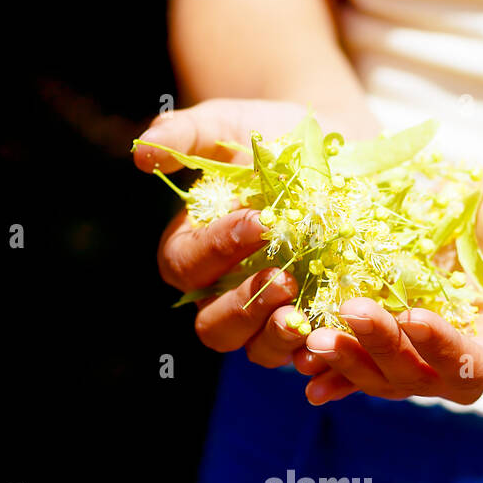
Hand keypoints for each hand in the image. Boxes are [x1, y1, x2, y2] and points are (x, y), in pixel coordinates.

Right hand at [134, 98, 377, 364]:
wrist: (340, 148)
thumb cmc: (272, 136)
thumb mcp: (229, 125)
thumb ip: (186, 135)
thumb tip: (141, 155)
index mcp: (194, 251)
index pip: (186, 266)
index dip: (216, 249)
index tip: (259, 221)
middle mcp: (223, 295)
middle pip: (214, 326)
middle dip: (244, 306)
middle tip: (282, 276)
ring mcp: (266, 318)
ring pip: (254, 350)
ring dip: (275, 337)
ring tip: (302, 310)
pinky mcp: (309, 327)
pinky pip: (303, 356)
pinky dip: (314, 354)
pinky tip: (331, 337)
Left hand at [294, 157, 482, 404]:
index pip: (476, 364)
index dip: (443, 346)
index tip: (411, 315)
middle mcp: (473, 368)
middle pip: (424, 377)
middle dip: (383, 350)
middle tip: (347, 316)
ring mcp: (434, 364)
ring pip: (388, 379)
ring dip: (350, 362)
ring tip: (312, 339)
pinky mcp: (404, 351)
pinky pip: (367, 370)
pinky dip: (337, 371)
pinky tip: (305, 368)